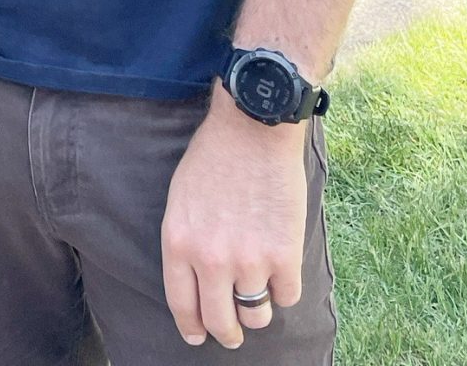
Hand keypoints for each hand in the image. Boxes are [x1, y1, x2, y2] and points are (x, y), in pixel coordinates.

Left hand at [160, 92, 308, 348]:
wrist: (250, 130)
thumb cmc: (211, 159)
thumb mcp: (179, 200)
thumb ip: (186, 242)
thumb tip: (198, 282)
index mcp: (178, 242)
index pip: (181, 305)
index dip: (192, 327)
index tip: (198, 336)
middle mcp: (210, 258)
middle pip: (221, 322)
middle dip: (228, 334)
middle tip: (233, 333)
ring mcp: (249, 260)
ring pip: (257, 315)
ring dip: (258, 309)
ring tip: (258, 293)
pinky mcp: (284, 255)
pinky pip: (287, 296)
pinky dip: (285, 287)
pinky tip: (281, 267)